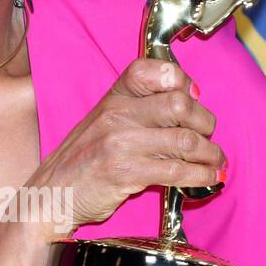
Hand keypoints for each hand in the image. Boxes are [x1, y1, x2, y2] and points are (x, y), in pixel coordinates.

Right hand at [23, 55, 226, 237]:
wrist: (51, 195)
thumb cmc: (81, 162)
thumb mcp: (102, 124)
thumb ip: (136, 111)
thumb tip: (187, 106)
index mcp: (113, 98)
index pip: (151, 70)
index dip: (181, 80)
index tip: (195, 97)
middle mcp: (117, 115)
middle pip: (179, 106)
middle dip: (205, 122)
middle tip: (209, 137)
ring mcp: (121, 144)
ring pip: (184, 141)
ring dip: (209, 154)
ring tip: (215, 162)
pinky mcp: (126, 173)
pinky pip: (176, 171)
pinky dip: (200, 176)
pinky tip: (206, 179)